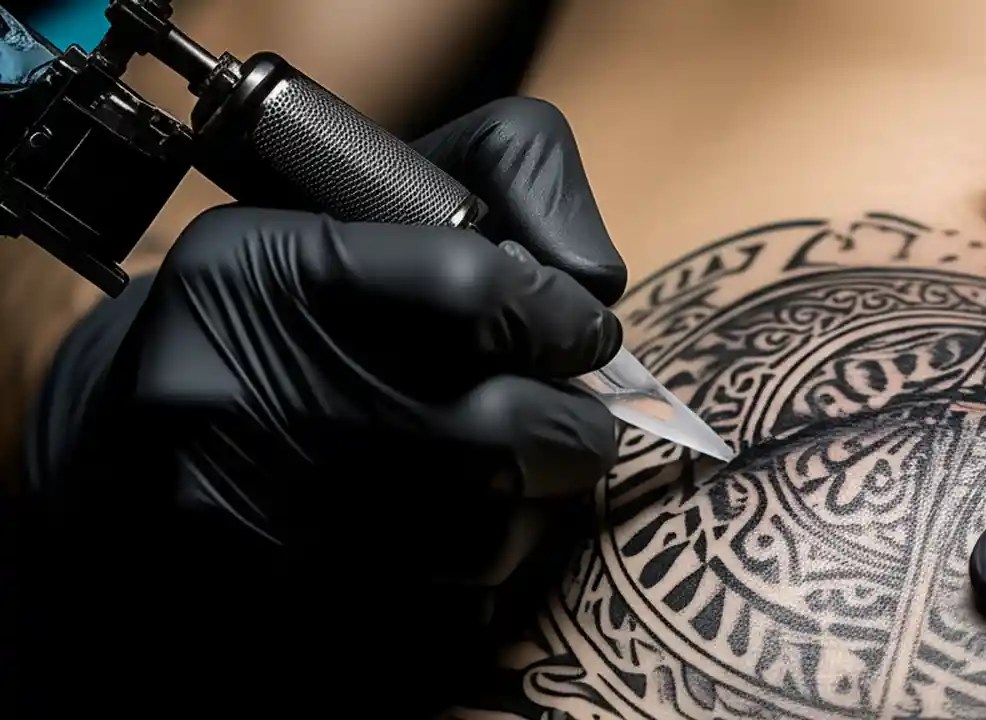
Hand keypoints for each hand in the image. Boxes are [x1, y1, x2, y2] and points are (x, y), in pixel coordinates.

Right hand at [25, 98, 625, 709]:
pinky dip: (478, 576)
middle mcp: (235, 395)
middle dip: (572, 432)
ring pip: (483, 538)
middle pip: (496, 435)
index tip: (584, 333)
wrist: (134, 441)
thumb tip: (598, 286)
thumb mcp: (365, 207)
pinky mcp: (265, 609)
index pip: (470, 291)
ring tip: (519, 475)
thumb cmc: (286, 311)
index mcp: (262, 271)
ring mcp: (243, 520)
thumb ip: (503, 187)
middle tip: (574, 421)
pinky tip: (457, 533)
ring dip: (535, 508)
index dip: (561, 319)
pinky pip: (442, 616)